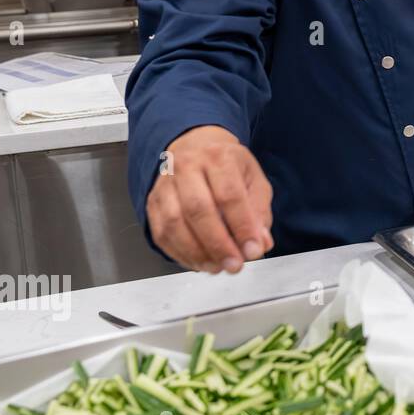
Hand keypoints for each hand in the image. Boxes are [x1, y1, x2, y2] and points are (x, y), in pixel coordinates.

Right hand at [146, 125, 273, 273]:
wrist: (195, 147)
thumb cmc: (228, 166)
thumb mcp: (254, 180)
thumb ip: (260, 211)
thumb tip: (260, 243)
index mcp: (218, 157)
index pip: (230, 195)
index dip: (242, 227)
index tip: (254, 250)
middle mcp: (187, 167)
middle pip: (198, 209)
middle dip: (218, 244)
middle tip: (234, 265)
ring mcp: (165, 185)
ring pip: (174, 223)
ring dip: (197, 252)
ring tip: (217, 267)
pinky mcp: (152, 203)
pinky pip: (161, 233)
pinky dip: (180, 254)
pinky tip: (199, 263)